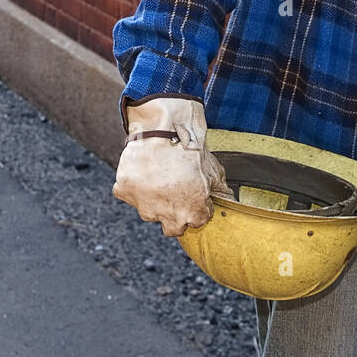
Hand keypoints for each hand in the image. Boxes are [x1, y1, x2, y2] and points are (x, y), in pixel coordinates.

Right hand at [112, 96, 229, 236]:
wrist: (164, 129)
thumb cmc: (191, 148)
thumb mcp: (214, 170)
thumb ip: (221, 191)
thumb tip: (230, 200)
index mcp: (192, 213)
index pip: (197, 221)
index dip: (197, 207)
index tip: (196, 195)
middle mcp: (168, 216)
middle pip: (173, 228)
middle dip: (176, 215)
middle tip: (176, 194)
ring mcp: (144, 206)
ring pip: (150, 211)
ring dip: (154, 201)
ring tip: (158, 176)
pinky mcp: (125, 192)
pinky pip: (129, 193)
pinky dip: (134, 186)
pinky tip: (142, 171)